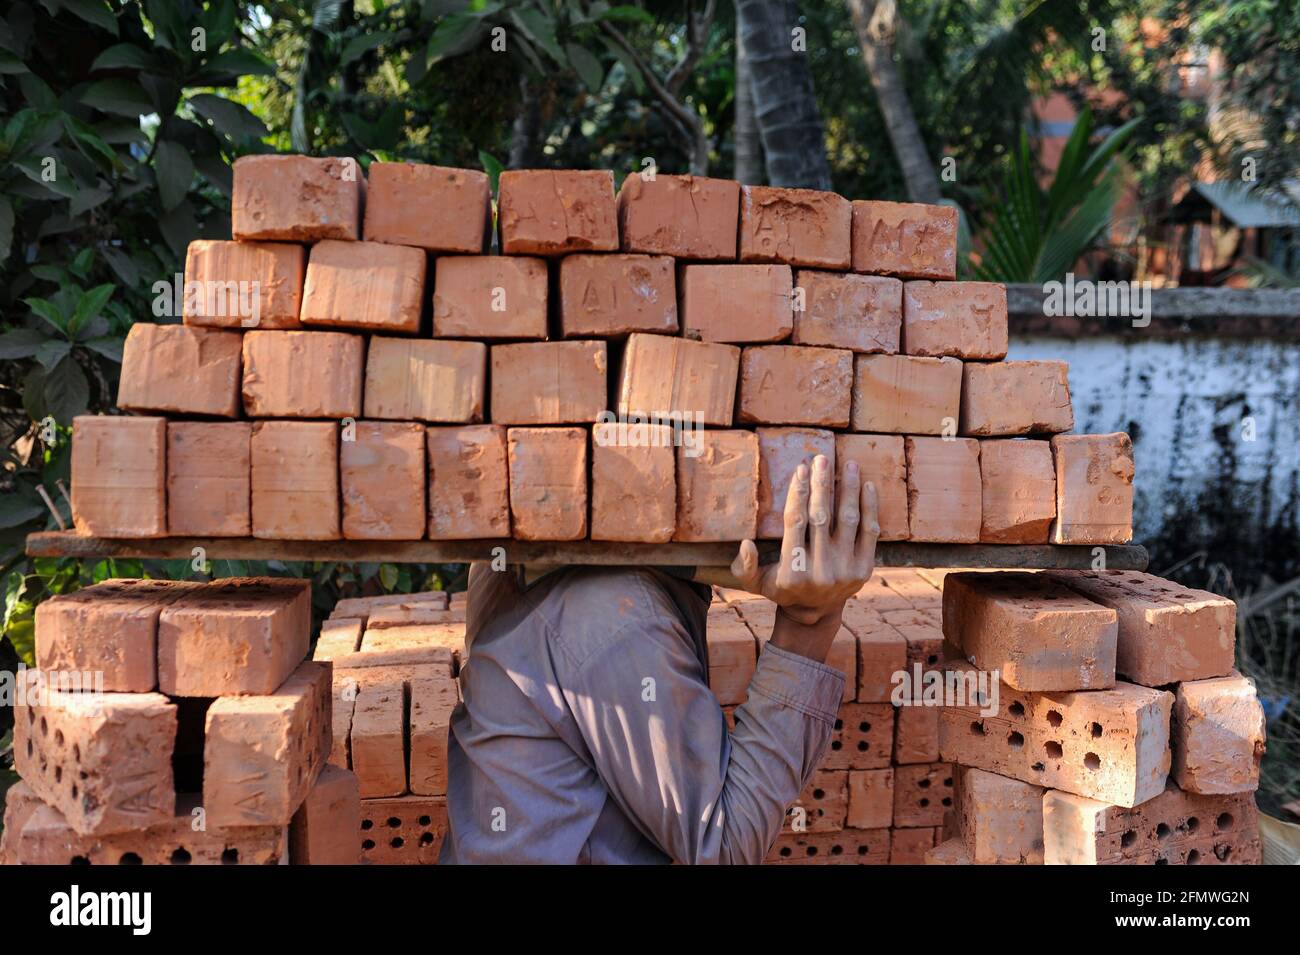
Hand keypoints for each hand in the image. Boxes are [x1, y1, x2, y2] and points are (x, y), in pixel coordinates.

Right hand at [730, 454, 879, 625]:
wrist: (815, 612)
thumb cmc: (781, 588)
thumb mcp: (755, 583)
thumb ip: (745, 566)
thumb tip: (746, 543)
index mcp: (792, 571)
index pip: (795, 522)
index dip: (797, 493)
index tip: (800, 469)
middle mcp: (820, 571)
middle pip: (821, 517)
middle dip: (821, 484)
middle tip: (822, 459)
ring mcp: (845, 570)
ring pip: (848, 520)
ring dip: (849, 489)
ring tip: (849, 464)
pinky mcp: (864, 569)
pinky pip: (869, 531)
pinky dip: (869, 506)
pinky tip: (866, 485)